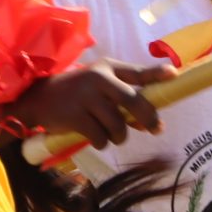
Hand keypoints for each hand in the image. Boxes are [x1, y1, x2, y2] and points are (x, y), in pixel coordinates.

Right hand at [14, 62, 167, 146]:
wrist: (38, 99)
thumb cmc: (76, 93)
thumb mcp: (98, 84)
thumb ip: (123, 96)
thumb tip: (149, 122)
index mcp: (107, 68)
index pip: (137, 71)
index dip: (156, 73)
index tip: (173, 75)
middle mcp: (98, 79)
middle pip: (133, 101)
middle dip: (148, 119)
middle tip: (155, 129)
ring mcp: (86, 97)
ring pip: (118, 125)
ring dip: (119, 136)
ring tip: (112, 134)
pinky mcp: (75, 116)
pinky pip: (101, 137)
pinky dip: (102, 142)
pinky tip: (96, 138)